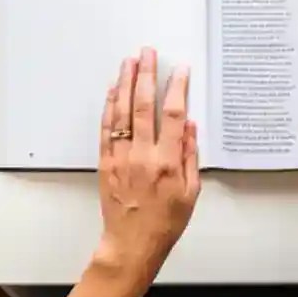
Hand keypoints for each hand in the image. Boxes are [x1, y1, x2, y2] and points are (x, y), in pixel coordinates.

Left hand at [65, 48, 200, 296]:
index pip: (174, 115)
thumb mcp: (192, 192)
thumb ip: (191, 155)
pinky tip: (112, 90)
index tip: (180, 70)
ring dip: (125, 83)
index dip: (177, 88)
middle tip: (148, 53)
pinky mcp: (106, 162)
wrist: (132, 243)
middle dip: (146, 75)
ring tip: (128, 61)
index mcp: (168, 162)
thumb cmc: (165, 222)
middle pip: (144, 105)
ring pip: (121, 112)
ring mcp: (121, 157)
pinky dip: (109, 106)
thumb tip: (190, 125)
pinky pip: (106, 128)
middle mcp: (143, 155)